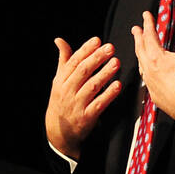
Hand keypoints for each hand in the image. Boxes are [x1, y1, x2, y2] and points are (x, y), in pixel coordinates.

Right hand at [45, 36, 120, 159]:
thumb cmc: (61, 102)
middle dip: (97, 58)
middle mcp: (68, 91)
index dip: (86, 50)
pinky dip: (108, 94)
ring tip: (116, 62)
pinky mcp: (86, 117)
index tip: (97, 40)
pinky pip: (99, 104)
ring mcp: (77, 104)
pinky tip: (117, 85)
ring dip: (105, 73)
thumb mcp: (59, 81)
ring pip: (92, 86)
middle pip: (83, 71)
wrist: (58, 133)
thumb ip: (64, 60)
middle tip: (110, 48)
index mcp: (62, 80)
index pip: (74, 62)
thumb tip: (59, 40)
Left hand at [131, 10, 174, 126]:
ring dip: (140, 54)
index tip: (146, 16)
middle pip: (140, 50)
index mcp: (157, 58)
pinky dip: (146, 71)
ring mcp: (151, 84)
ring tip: (140, 49)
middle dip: (138, 37)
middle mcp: (150, 70)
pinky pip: (146, 80)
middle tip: (136, 29)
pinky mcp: (155, 95)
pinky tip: (149, 73)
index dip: (148, 23)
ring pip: (141, 65)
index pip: (149, 36)